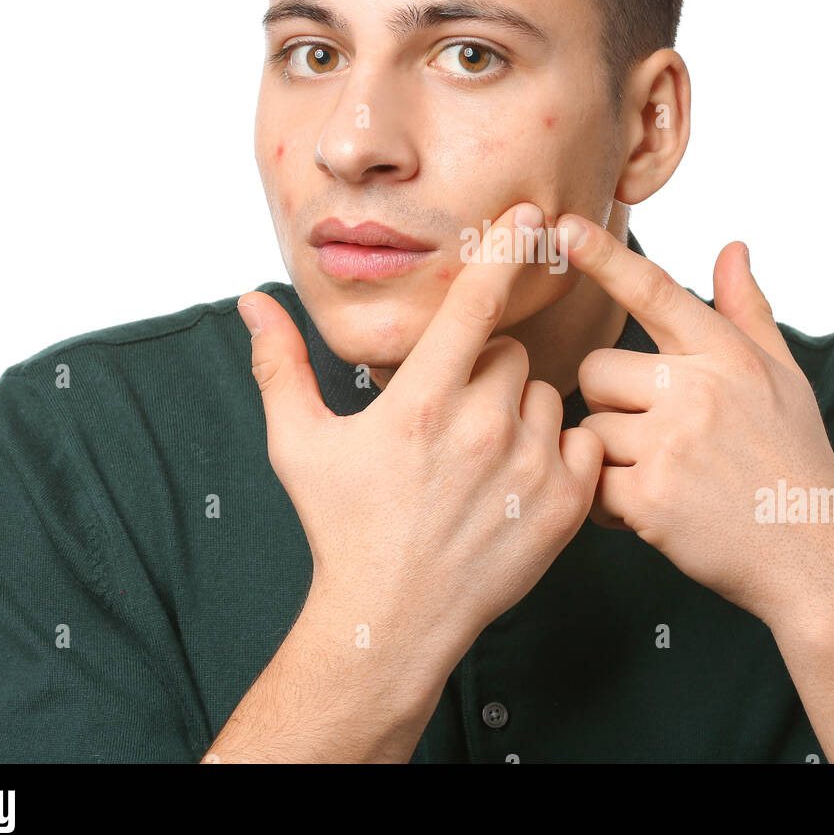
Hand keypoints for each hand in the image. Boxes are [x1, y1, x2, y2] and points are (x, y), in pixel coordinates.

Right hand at [237, 203, 604, 663]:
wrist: (391, 620)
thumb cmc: (343, 528)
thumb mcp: (299, 445)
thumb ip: (280, 365)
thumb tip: (251, 300)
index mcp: (419, 403)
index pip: (473, 304)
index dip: (499, 251)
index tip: (524, 214)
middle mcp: (481, 427)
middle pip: (509, 354)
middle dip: (484, 373)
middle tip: (451, 420)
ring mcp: (529, 467)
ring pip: (548, 396)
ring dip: (521, 413)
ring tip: (480, 461)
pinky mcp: (565, 505)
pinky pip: (582, 439)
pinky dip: (560, 451)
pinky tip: (518, 480)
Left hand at [556, 214, 833, 626]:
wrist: (812, 557)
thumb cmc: (793, 460)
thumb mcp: (782, 377)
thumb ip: (747, 310)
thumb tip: (732, 248)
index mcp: (726, 355)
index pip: (655, 292)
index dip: (604, 257)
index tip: (563, 227)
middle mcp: (698, 390)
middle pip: (596, 370)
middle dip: (611, 402)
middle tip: (657, 436)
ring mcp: (673, 444)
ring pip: (590, 427)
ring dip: (609, 455)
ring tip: (662, 476)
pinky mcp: (651, 498)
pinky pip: (591, 483)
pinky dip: (607, 502)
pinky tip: (647, 510)